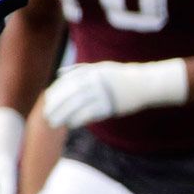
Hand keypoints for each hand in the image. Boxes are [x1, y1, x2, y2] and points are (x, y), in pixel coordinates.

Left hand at [44, 58, 186, 128]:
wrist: (145, 84)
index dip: (55, 94)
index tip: (48, 103)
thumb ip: (79, 70)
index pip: (66, 83)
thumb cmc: (121, 77)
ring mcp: (102, 93)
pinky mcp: (110, 105)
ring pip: (76, 105)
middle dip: (55, 107)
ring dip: (63, 115)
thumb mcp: (101, 68)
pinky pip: (89, 114)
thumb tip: (59, 74)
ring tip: (55, 123)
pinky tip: (72, 124)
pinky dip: (78, 119)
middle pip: (68, 95)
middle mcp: (94, 81)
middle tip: (47, 117)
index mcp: (90, 72)